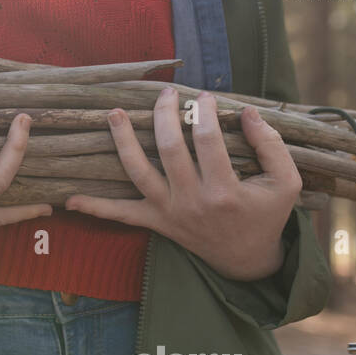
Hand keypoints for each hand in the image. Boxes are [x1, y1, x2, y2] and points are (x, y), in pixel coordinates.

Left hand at [65, 87, 301, 281]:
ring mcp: (169, 212)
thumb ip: (271, 145)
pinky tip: (69, 200)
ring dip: (123, 142)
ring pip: (139, 173)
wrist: (247, 260)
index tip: (205, 97)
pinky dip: (96, 208)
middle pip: (169, 150)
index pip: (207, 141)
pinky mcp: (156, 222)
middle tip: (166, 93)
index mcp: (224, 191)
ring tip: (115, 113)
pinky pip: (121, 215)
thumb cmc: (266, 215)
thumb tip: (247, 112)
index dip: (204, 113)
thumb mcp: (286, 183)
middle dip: (165, 115)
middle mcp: (192, 201)